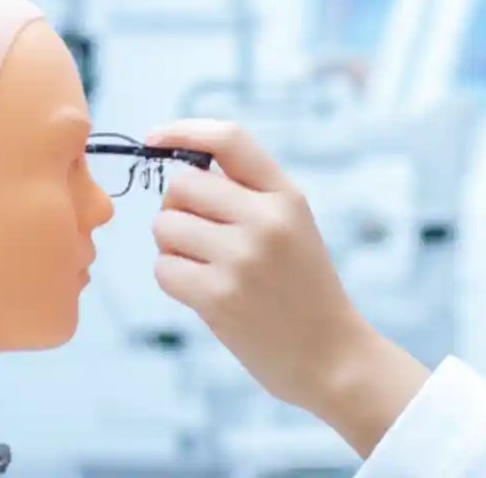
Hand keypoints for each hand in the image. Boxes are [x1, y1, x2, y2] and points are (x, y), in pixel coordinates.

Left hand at [145, 120, 428, 456]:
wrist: (332, 355)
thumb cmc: (303, 289)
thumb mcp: (294, 226)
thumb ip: (248, 194)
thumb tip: (180, 170)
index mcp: (287, 195)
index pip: (229, 139)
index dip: (183, 130)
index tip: (154, 138)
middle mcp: (267, 219)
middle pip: (182, 185)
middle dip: (176, 208)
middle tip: (197, 235)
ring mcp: (242, 258)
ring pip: (165, 226)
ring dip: (172, 247)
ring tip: (206, 267)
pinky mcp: (219, 297)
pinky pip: (164, 269)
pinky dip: (174, 279)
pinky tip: (204, 293)